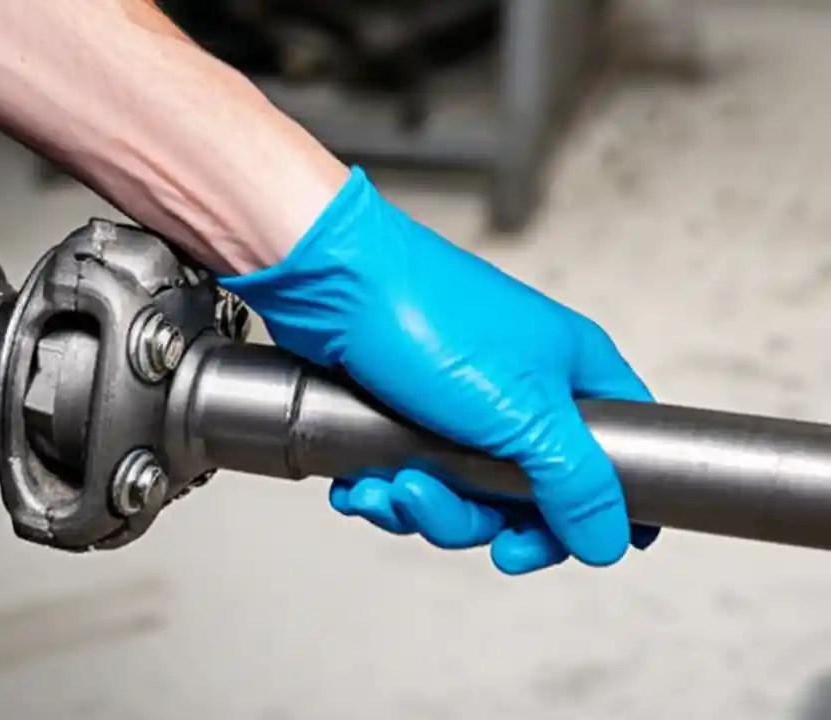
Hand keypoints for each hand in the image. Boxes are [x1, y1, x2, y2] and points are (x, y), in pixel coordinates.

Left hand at [220, 167, 656, 574]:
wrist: (327, 281)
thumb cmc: (427, 317)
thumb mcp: (523, 412)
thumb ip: (577, 482)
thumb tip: (610, 540)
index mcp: (573, 378)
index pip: (615, 462)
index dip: (591, 513)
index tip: (552, 544)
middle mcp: (523, 391)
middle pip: (524, 497)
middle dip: (472, 519)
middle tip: (433, 506)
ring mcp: (462, 402)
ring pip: (458, 494)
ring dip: (417, 507)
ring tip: (386, 486)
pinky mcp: (404, 410)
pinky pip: (407, 479)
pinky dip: (380, 491)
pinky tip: (357, 483)